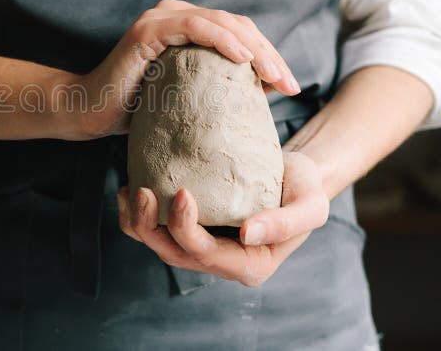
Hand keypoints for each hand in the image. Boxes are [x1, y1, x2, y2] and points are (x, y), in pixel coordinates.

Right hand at [73, 0, 299, 138]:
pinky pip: (194, 27)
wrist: (89, 112)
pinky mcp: (148, 31)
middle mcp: (174, 14)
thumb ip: (218, 86)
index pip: (239, 32)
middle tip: (291, 84)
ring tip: (275, 75)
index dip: (269, 54)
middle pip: (237, 25)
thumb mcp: (188, 97)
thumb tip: (267, 89)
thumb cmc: (135, 110)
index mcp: (186, 26)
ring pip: (221, 23)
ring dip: (254, 48)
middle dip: (269, 53)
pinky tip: (243, 60)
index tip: (291, 87)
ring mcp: (160, 19)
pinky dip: (222, 40)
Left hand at [117, 151, 329, 285]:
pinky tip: (130, 189)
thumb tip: (247, 233)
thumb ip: (286, 223)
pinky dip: (137, 214)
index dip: (186, 228)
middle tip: (143, 190)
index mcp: (249, 265)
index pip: (206, 255)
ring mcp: (201, 247)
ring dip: (137, 222)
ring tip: (130, 190)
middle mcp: (221, 262)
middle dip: (151, 226)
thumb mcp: (311, 205)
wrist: (293, 176)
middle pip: (174, 253)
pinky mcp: (188, 229)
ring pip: (158, 245)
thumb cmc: (303, 189)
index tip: (183, 192)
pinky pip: (155, 229)